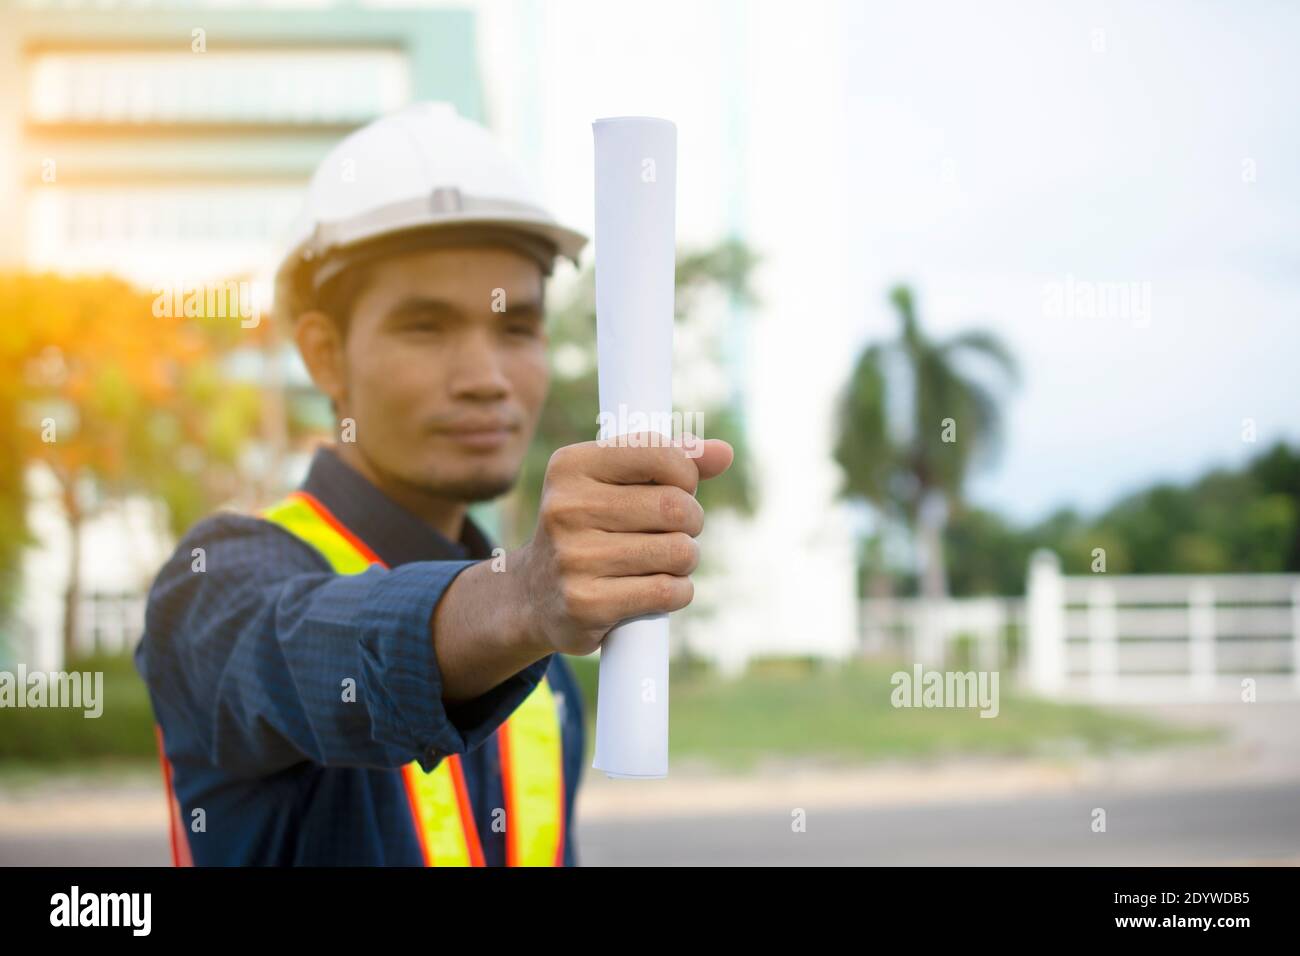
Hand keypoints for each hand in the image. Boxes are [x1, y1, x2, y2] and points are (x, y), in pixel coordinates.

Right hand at [513, 433, 733, 655]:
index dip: (685, 474)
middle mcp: (565, 508)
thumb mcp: (616, 484)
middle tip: (673, 532)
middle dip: (691, 521)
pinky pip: (667, 592)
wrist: (535, 595)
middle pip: (676, 507)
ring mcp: (573, 558)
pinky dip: (677, 592)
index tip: (677, 488)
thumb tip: (724, 453)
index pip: (657, 451)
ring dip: (684, 560)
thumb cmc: (591, 528)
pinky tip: (657, 590)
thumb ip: (670, 462)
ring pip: (679, 551)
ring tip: (661, 562)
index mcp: (570, 466)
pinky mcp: (586, 604)